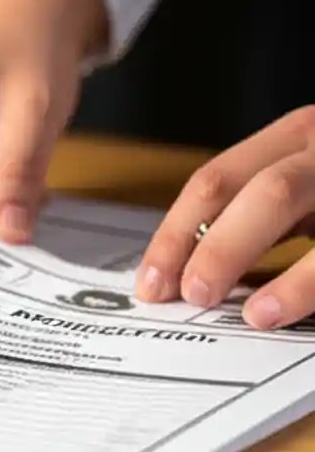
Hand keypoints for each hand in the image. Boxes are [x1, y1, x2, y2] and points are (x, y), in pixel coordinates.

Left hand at [136, 105, 314, 328]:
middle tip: (190, 295)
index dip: (177, 233)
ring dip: (291, 275)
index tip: (150, 283)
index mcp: (297, 136)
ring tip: (252, 316)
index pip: (217, 180)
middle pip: (269, 192)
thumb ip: (258, 215)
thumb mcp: (304, 185)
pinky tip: (299, 311)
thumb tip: (188, 269)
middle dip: (222, 246)